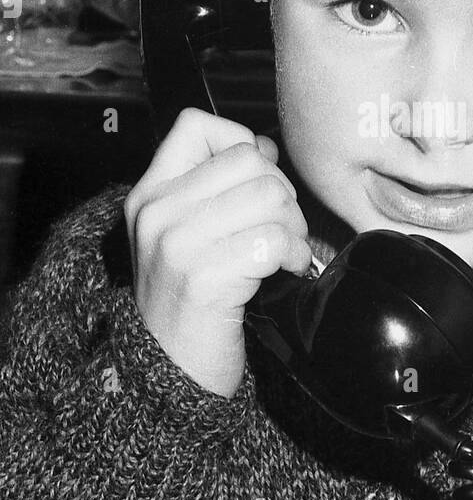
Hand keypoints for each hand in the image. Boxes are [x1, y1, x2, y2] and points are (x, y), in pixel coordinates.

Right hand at [123, 107, 311, 398]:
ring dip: (293, 226)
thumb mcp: (188, 235)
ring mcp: (177, 244)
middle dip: (282, 193)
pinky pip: (275, 239)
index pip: (196, 126)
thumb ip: (218, 187)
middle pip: (248, 161)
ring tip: (285, 252)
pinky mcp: (206, 278)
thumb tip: (265, 148)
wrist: (171, 374)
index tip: (257, 178)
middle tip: (281, 228)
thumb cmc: (191, 302)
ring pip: (270, 196)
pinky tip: (287, 272)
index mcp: (149, 193)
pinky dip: (295, 255)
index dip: (240, 141)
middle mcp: (157, 212)